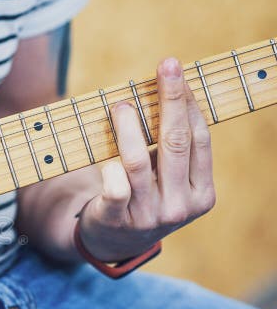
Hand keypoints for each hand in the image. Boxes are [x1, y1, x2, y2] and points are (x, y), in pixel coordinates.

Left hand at [78, 57, 215, 261]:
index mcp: (201, 193)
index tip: (178, 73)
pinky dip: (110, 167)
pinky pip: (115, 186)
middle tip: (166, 66)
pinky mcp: (116, 220)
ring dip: (130, 128)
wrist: (114, 242)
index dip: (189, 104)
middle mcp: (180, 206)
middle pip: (176, 143)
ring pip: (139, 161)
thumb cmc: (144, 198)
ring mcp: (149, 216)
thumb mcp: (169, 181)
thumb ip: (172, 150)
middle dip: (172, 100)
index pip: (199, 140)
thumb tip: (166, 94)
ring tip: (121, 104)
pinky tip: (107, 155)